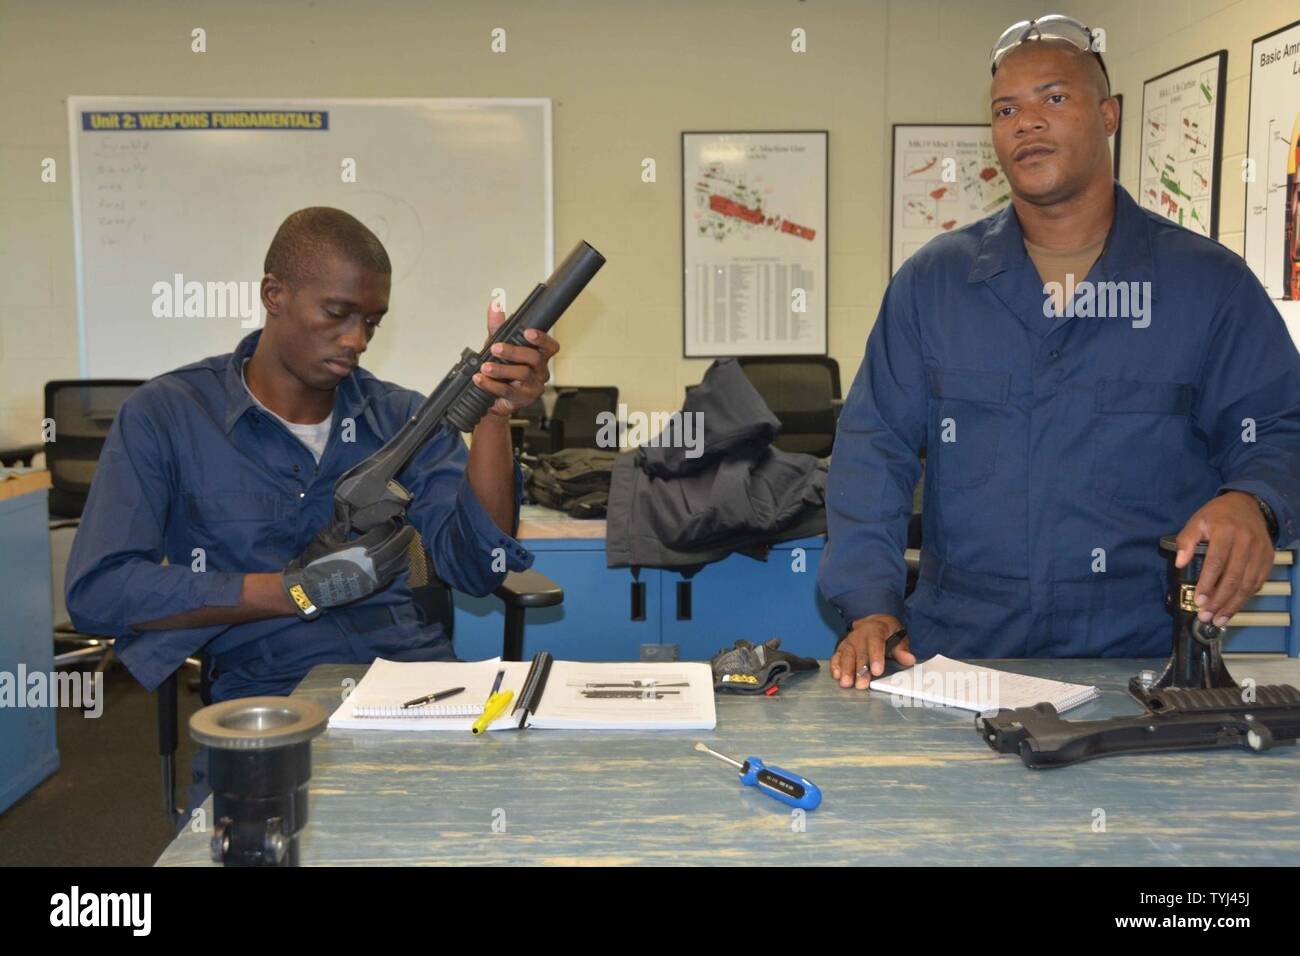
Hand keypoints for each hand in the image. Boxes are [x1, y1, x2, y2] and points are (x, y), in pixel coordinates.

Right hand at [281, 519, 415, 618]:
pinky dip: (398, 565)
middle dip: (404, 537)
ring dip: (404, 551)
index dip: (390, 524)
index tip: (393, 517)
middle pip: (395, 548)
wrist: (308, 589)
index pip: (383, 534)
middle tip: (409, 528)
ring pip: (396, 563)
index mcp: (358, 550)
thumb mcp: (326, 538)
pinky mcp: (371, 588)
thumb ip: (340, 522)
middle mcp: (369, 565)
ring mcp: (372, 578)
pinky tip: (400, 559)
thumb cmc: (315, 562)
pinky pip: (391, 575)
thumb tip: (346, 502)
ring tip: (406, 541)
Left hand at [473, 299, 560, 418]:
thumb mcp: (498, 344)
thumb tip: (495, 303)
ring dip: (501, 369)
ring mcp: (533, 386)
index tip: (527, 332)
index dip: (542, 338)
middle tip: (496, 347)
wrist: (493, 397)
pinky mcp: (522, 399)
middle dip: (513, 352)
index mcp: (539, 355)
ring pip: (522, 375)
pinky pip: (508, 391)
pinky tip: (481, 379)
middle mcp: (539, 370)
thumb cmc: (502, 369)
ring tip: (485, 366)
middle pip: (534, 358)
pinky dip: (492, 384)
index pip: (550, 345)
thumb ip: (497, 325)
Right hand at [830, 614, 914, 688]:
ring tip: (846, 683)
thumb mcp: (898, 636)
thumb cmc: (887, 633)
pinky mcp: (841, 648)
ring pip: (846, 655)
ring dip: (846, 670)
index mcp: (876, 630)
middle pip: (859, 653)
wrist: (872, 623)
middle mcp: (859, 635)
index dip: (876, 657)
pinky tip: (836, 676)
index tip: (877, 671)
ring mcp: (849, 642)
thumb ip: (902, 649)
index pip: (875, 643)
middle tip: (861, 684)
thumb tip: (909, 660)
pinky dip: (835, 666)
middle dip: (859, 669)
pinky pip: (836, 656)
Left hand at [1175, 492, 1274, 627]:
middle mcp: (1246, 542)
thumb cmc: (1217, 515)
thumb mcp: (1197, 521)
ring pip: (1248, 584)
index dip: (1208, 584)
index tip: (1199, 600)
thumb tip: (1180, 563)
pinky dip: (1246, 597)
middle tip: (1206, 616)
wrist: (1248, 504)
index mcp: (1225, 531)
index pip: (1216, 563)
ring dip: (1233, 605)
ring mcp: (1260, 551)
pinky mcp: (1269, 558)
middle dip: (1219, 601)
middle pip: (1233, 577)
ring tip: (1219, 619)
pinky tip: (1234, 608)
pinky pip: (1258, 582)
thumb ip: (1186, 540)